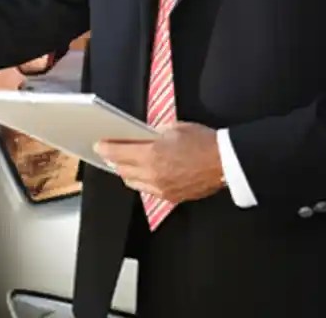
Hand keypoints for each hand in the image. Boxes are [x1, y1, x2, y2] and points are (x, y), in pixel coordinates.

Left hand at [94, 122, 225, 203]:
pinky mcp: (172, 197)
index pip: (117, 153)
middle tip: (109, 153)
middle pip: (122, 170)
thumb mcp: (175, 128)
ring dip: (126, 172)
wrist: (228, 162)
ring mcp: (162, 188)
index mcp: (151, 155)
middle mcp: (153, 174)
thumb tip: (143, 135)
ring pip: (133, 183)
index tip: (98, 144)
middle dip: (113, 161)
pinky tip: (143, 174)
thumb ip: (154, 132)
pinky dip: (142, 181)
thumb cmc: (203, 142)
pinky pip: (149, 190)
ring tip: (124, 163)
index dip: (104, 148)